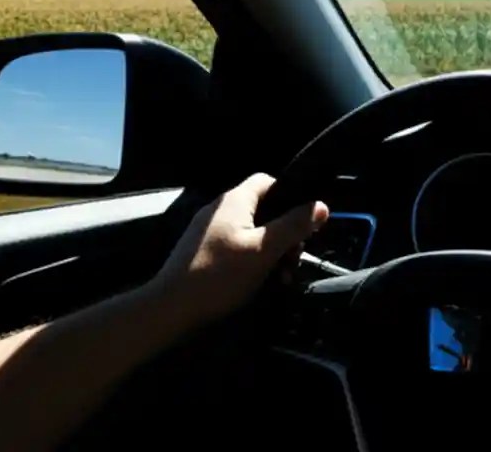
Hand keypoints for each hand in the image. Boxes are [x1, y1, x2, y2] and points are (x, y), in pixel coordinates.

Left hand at [151, 173, 328, 326]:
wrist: (170, 308)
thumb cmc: (219, 275)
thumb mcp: (264, 250)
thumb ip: (293, 226)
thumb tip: (321, 206)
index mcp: (234, 201)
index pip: (268, 181)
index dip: (291, 196)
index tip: (304, 224)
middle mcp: (220, 209)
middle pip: (263, 209)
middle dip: (284, 233)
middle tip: (294, 259)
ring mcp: (208, 231)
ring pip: (252, 232)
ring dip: (271, 251)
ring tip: (280, 277)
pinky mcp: (202, 251)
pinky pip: (236, 247)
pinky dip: (252, 260)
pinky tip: (258, 282)